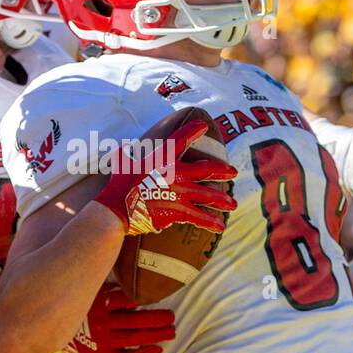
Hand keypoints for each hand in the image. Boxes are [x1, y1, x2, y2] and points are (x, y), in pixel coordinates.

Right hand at [63, 285, 175, 352]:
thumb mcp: (94, 290)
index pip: (126, 299)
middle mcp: (100, 322)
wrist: (62, 329)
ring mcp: (101, 341)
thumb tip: (139, 272)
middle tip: (172, 317)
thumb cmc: (87, 306)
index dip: (144, 298)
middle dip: (158, 319)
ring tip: (171, 332)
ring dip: (157, 336)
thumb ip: (113, 286)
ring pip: (135, 339)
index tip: (160, 296)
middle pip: (136, 321)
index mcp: (99, 302)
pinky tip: (157, 348)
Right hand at [94, 120, 235, 234]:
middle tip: (234, 172)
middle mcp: (177, 173)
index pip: (181, 139)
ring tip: (233, 204)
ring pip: (208, 195)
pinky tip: (220, 226)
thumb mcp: (121, 161)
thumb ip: (126, 153)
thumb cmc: (118, 184)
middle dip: (222, 170)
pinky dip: (210, 222)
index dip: (193, 130)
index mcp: (163, 158)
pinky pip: (199, 217)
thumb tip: (123, 149)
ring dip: (222, 200)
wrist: (118, 208)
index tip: (203, 126)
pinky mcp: (179, 211)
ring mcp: (180, 192)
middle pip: (207, 169)